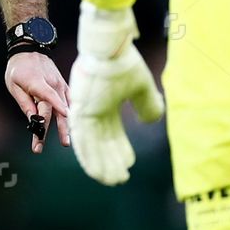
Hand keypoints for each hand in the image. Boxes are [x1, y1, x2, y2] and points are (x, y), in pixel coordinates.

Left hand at [5, 51, 69, 153]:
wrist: (29, 50)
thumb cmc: (18, 69)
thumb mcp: (14, 85)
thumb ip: (25, 102)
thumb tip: (33, 119)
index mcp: (37, 83)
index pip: (48, 97)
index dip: (56, 107)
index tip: (65, 118)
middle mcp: (52, 84)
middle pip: (55, 109)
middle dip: (57, 128)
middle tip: (62, 144)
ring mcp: (60, 84)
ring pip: (65, 107)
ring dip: (66, 125)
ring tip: (67, 141)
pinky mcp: (63, 85)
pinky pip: (70, 100)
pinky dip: (73, 112)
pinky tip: (75, 125)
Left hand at [70, 4, 163, 185]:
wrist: (109, 48)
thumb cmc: (124, 63)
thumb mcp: (141, 87)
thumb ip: (147, 104)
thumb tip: (151, 121)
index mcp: (108, 104)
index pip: (113, 132)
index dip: (120, 149)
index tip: (129, 163)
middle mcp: (94, 110)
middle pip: (103, 142)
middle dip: (111, 161)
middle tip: (119, 178)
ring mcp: (85, 111)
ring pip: (92, 145)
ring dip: (100, 164)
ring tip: (110, 180)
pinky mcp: (79, 112)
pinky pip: (82, 140)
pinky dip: (88, 156)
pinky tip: (94, 170)